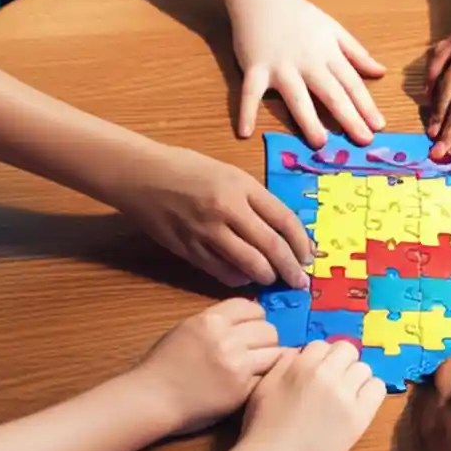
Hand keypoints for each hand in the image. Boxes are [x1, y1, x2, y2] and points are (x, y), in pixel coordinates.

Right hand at [114, 145, 313, 287]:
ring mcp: (206, 232)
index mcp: (242, 187)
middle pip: (271, 247)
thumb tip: (283, 229)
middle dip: (291, 268)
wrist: (141, 175)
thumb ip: (255, 200)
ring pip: (248, 264)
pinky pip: (221, 272)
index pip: (284, 220)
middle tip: (300, 281)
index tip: (310, 256)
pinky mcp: (188, 249)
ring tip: (274, 279)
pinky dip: (239, 278)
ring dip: (267, 276)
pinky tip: (246, 278)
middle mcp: (227, 210)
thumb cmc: (188, 169)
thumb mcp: (229, 174)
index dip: (302, 242)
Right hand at [128, 299, 286, 434]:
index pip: (252, 307)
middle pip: (269, 329)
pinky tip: (252, 382)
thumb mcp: (187, 329)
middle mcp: (226, 339)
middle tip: (258, 349)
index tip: (254, 326)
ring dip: (270, 358)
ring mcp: (236, 365)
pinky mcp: (242, 389)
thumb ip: (216, 321)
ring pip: (276, 352)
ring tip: (259, 365)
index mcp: (211, 320)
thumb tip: (247, 314)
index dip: (256, 317)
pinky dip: (263, 378)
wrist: (151, 398)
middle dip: (267, 338)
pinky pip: (267, 376)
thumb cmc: (163, 364)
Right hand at [232, 0, 384, 145]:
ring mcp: (280, 67)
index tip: (379, 126)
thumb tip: (380, 72)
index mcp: (327, 53)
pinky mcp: (254, 68)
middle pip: (331, 93)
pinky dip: (245, 111)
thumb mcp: (333, 30)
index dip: (366, 105)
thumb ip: (356, 53)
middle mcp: (307, 62)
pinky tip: (245, 132)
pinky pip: (249, 93)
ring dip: (308, 120)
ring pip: (297, 97)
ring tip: (320, 143)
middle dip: (349, 117)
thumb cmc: (299, 16)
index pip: (351, 82)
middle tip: (363, 140)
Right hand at [232, 341, 385, 450]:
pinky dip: (370, 391)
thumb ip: (284, 363)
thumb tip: (301, 352)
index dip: (320, 357)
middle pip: (346, 350)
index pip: (322, 344)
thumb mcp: (265, 385)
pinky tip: (359, 402)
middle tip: (334, 380)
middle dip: (340, 362)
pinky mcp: (360, 415)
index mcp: (301, 365)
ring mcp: (345, 395)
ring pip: (364, 368)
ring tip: (345, 394)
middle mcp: (326, 375)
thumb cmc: (263, 428)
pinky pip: (378, 388)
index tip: (318, 371)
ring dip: (355, 377)